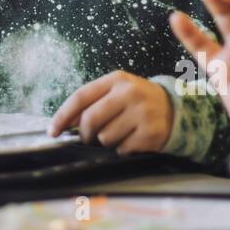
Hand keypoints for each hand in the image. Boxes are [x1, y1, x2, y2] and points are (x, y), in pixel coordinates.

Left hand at [48, 71, 173, 152]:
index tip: (53, 131)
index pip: (80, 97)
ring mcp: (142, 113)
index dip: (63, 116)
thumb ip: (91, 102)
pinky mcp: (151, 133)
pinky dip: (122, 148)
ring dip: (107, 141)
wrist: (176, 109)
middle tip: (88, 138)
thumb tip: (64, 122)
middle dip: (84, 134)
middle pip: (90, 119)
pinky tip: (132, 139)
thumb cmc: (137, 101)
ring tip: (120, 132)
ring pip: (105, 138)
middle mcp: (129, 93)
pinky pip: (122, 149)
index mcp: (116, 80)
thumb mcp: (116, 92)